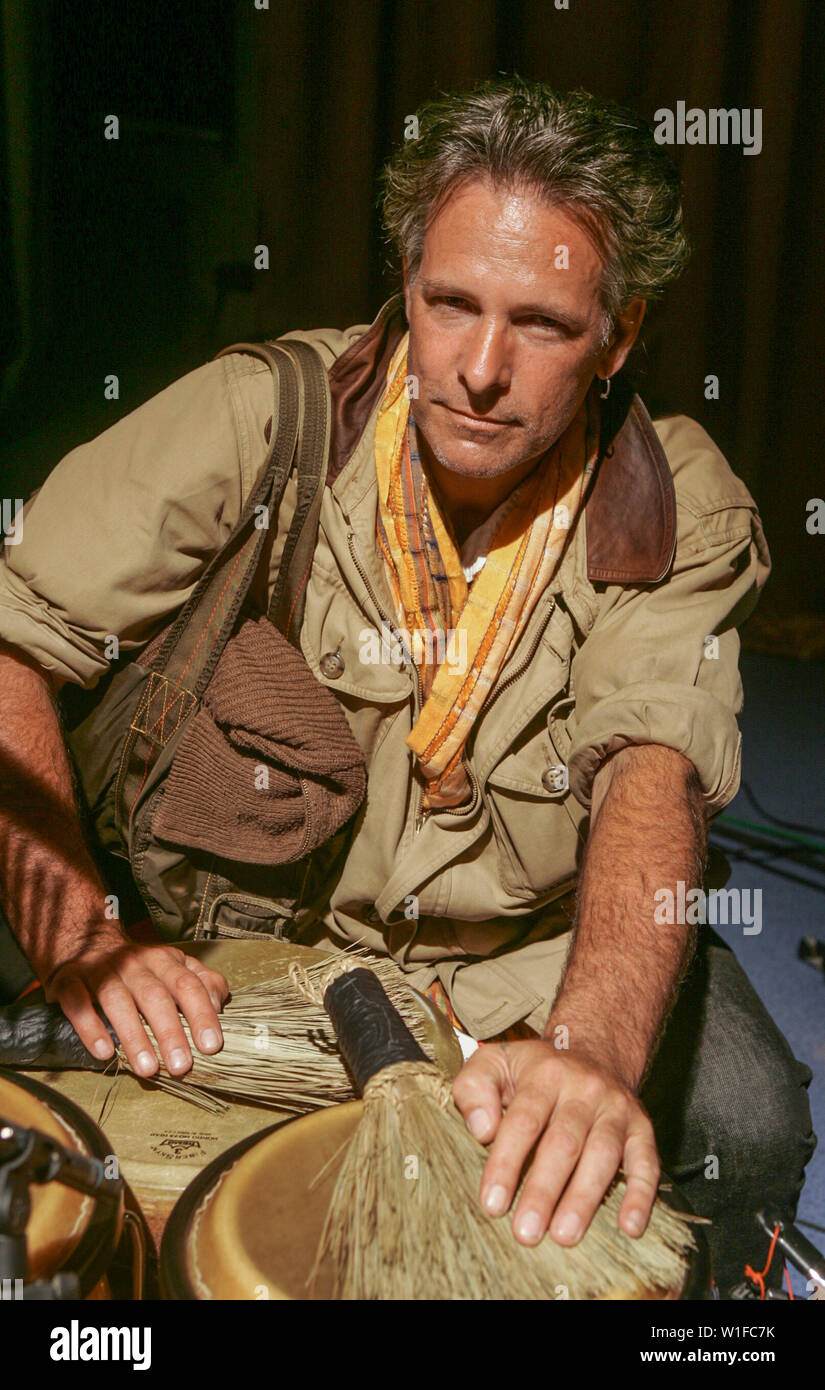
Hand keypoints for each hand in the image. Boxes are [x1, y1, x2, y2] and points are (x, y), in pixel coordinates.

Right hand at [44, 930, 228, 1077]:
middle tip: (181, 1066)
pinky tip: (104, 1052)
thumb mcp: (177, 967)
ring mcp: (101, 971)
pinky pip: (79, 1004)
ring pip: (117, 1002)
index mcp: (165, 960)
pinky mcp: (70, 981)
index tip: (211, 1046)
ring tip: (147, 1068)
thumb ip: (204, 983)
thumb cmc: (141, 968)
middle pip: (155, 996)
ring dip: (134, 1037)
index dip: (201, 1014)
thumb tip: (218, 1005)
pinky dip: (91, 1027)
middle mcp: (134, 963)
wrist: (87, 943)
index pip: (188, 985)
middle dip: (170, 1032)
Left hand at [452, 1038, 659, 1247]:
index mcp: (545, 1073)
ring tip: (564, 1235)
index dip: (507, 1163)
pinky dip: (641, 1195)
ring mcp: (616, 1108)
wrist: (593, 1050)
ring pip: (603, 1154)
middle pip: (564, 1142)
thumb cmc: (532, 1070)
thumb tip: (482, 1129)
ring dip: (584, 1198)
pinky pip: (647, 1162)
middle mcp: (585, 1088)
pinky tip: (629, 1227)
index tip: (493, 1204)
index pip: (524, 1120)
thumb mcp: (494, 1062)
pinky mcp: (641, 1127)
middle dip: (544, 1190)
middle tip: (526, 1232)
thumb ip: (475, 1089)